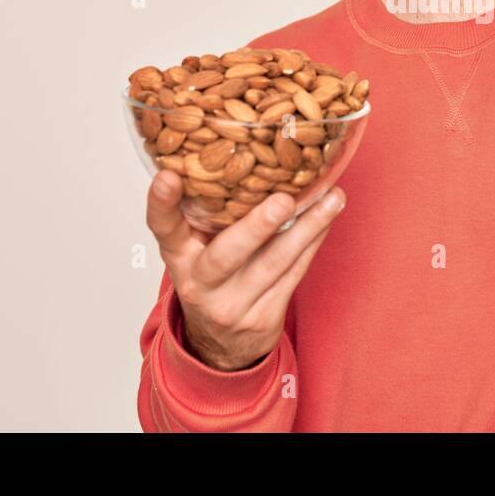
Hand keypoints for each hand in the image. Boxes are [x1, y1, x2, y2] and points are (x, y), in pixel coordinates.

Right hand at [145, 170, 345, 371]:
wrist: (222, 346)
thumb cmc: (213, 278)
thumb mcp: (195, 249)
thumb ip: (205, 212)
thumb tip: (238, 149)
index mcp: (179, 257)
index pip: (164, 228)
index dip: (161, 202)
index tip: (167, 175)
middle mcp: (201, 283)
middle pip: (226, 255)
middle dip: (257, 227)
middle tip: (283, 201)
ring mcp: (233, 304)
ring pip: (274, 262)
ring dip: (308, 228)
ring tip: (332, 198)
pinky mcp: (264, 317)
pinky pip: (295, 274)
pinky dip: (314, 242)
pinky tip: (329, 217)